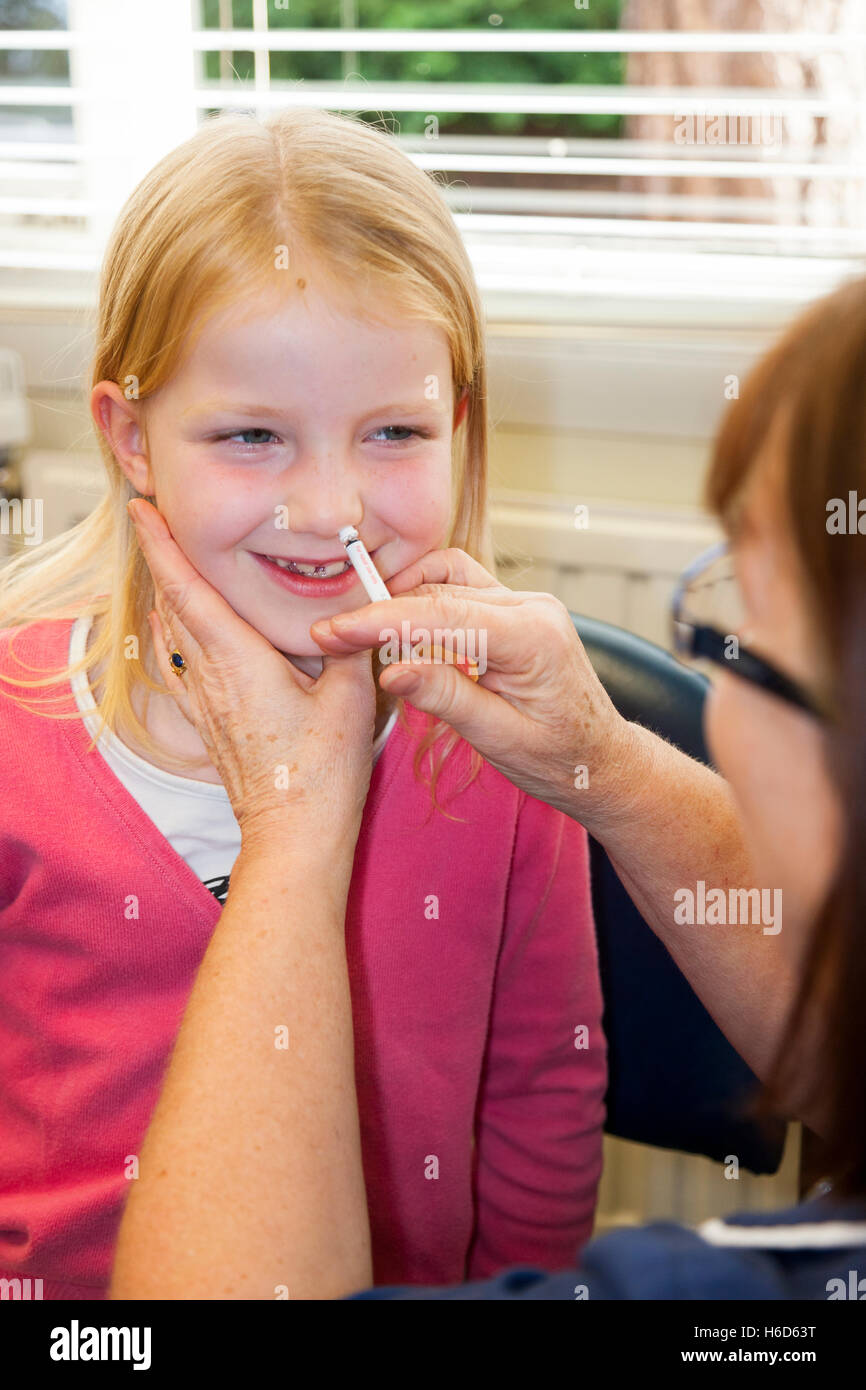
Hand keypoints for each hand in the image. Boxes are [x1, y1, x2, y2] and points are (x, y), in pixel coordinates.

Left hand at [127, 499, 375, 845]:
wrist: (293, 834)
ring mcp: (205, 702)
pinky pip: (181, 667)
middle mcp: (210, 676)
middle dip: (165, 559)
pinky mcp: (210, 724)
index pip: (187, 588)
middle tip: (161, 522)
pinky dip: (175, 636)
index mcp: (238, 659)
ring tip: (173, 564)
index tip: (145, 509)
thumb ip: (348, 643)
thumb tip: (358, 605)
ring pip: (176, 635)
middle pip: (174, 605)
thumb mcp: (349, 697)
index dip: (163, 545)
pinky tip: (173, 631)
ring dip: (172, 595)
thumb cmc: (320, 773)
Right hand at [309, 547, 630, 820]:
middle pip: (437, 592)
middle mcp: (530, 607)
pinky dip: (425, 604)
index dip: (378, 621)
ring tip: (362, 635)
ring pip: (446, 581)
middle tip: (330, 637)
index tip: (331, 632)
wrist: (601, 759)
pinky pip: (461, 591)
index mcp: (531, 636)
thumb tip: (390, 672)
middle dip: (380, 613)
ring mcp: (525, 604)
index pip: (439, 615)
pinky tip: (402, 633)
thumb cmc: (559, 758)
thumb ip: (446, 699)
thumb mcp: (499, 739)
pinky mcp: (515, 611)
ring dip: (402, 601)